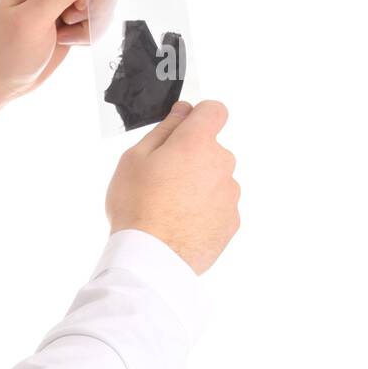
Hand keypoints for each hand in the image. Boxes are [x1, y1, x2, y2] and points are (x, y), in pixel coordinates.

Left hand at [0, 0, 97, 126]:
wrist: (2, 79)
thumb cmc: (7, 50)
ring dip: (91, 17)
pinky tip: (67, 39)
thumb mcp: (32, 20)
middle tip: (69, 18)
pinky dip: (90, 29)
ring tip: (65, 32)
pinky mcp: (72, 12)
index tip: (77, 1)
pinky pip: (100, 11)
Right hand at [106, 100, 240, 274]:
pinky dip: (203, 211)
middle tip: (160, 180)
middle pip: (211, 150)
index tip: (182, 130)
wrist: (152, 258)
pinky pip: (218, 207)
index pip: (214, 110)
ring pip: (214, 179)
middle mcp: (222, 164)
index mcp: (197, 143)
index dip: (198, 116)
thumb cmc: (137, 205)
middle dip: (191, 158)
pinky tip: (179, 224)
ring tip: (167, 208)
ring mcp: (230, 194)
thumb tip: (183, 111)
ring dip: (197, 186)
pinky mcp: (232, 221)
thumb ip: (164, 130)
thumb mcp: (134, 159)